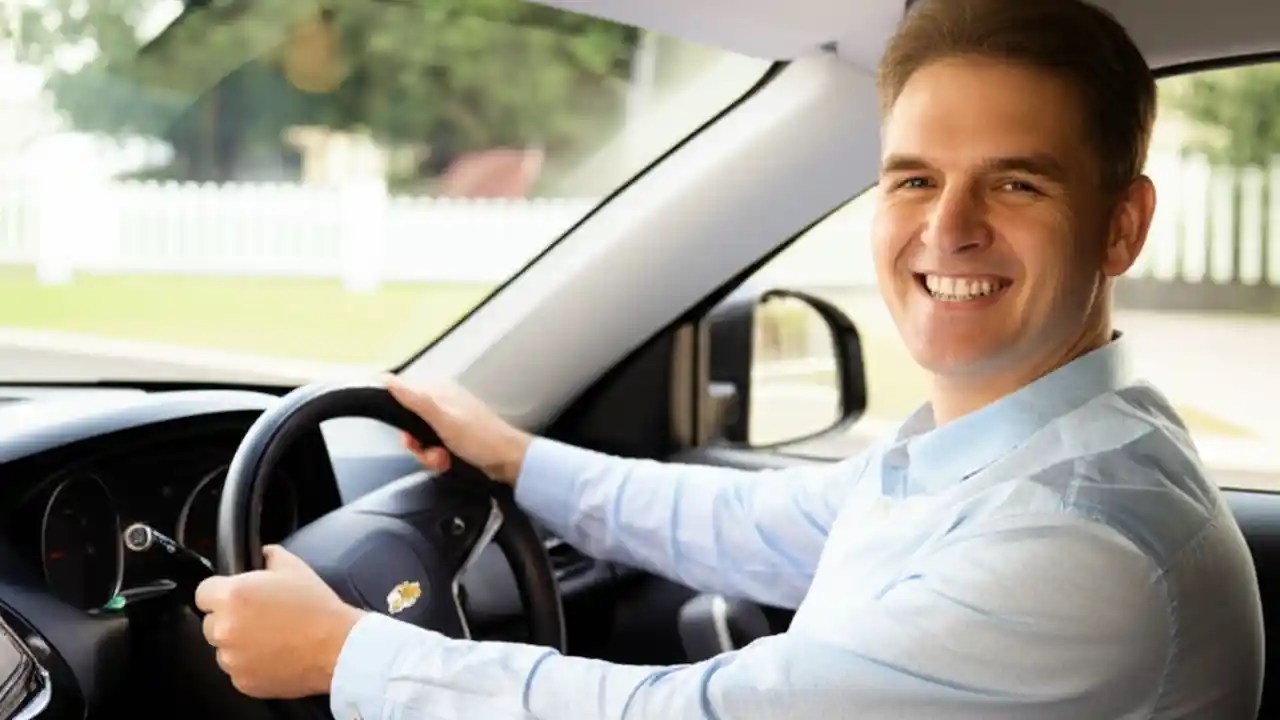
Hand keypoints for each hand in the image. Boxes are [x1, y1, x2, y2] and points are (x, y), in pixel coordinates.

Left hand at [194, 545, 364, 698]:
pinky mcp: (242, 682)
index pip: (203, 593)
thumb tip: (263, 554)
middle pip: (211, 623)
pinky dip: (251, 665)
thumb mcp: (295, 568)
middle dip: (230, 619)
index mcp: (232, 596)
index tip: (235, 597)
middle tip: (260, 617)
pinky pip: (238, 671)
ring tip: (271, 638)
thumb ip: (270, 555)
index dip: (219, 593)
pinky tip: (276, 655)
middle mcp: (225, 628)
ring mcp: (232, 659)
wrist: (337, 647)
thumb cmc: (317, 608)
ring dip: (239, 644)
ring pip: (224, 649)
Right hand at [385, 374, 532, 485]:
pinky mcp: (454, 439)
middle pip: (410, 423)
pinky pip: (433, 449)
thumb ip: (415, 399)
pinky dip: (437, 458)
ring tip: (443, 458)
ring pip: (421, 439)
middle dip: (417, 443)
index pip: (404, 397)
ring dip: (428, 454)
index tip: (408, 432)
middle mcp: (443, 403)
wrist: (508, 461)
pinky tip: (448, 462)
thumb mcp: (442, 418)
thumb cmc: (481, 438)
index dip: (401, 418)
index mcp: (440, 391)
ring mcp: (449, 422)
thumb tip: (389, 380)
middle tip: (430, 449)